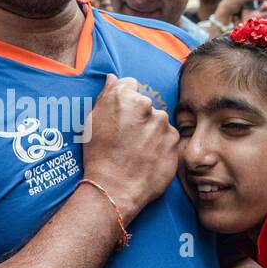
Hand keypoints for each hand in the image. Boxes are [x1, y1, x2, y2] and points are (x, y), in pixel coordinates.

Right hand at [81, 73, 179, 222]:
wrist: (115, 188)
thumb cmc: (99, 156)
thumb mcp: (92, 123)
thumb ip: (106, 96)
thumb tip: (113, 79)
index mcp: (125, 97)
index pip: (130, 86)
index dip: (125, 101)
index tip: (121, 117)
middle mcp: (147, 106)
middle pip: (146, 105)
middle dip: (139, 117)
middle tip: (127, 139)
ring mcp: (163, 125)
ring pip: (158, 122)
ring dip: (151, 132)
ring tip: (137, 152)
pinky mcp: (174, 142)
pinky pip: (168, 139)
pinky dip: (161, 146)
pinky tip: (148, 159)